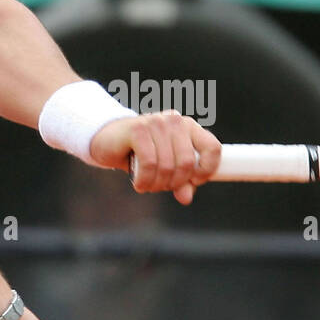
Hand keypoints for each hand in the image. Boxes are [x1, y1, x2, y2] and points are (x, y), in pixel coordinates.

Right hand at [88, 111, 221, 204]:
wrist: (106, 141)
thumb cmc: (140, 155)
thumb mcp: (164, 170)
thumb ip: (180, 182)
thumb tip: (187, 197)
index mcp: (189, 128)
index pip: (213, 148)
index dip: (207, 170)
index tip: (194, 182)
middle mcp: (175, 122)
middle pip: (187, 163)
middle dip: (174, 183)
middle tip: (160, 186)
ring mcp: (156, 122)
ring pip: (168, 165)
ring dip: (157, 184)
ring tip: (147, 185)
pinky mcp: (138, 129)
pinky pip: (150, 163)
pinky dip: (145, 180)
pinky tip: (139, 183)